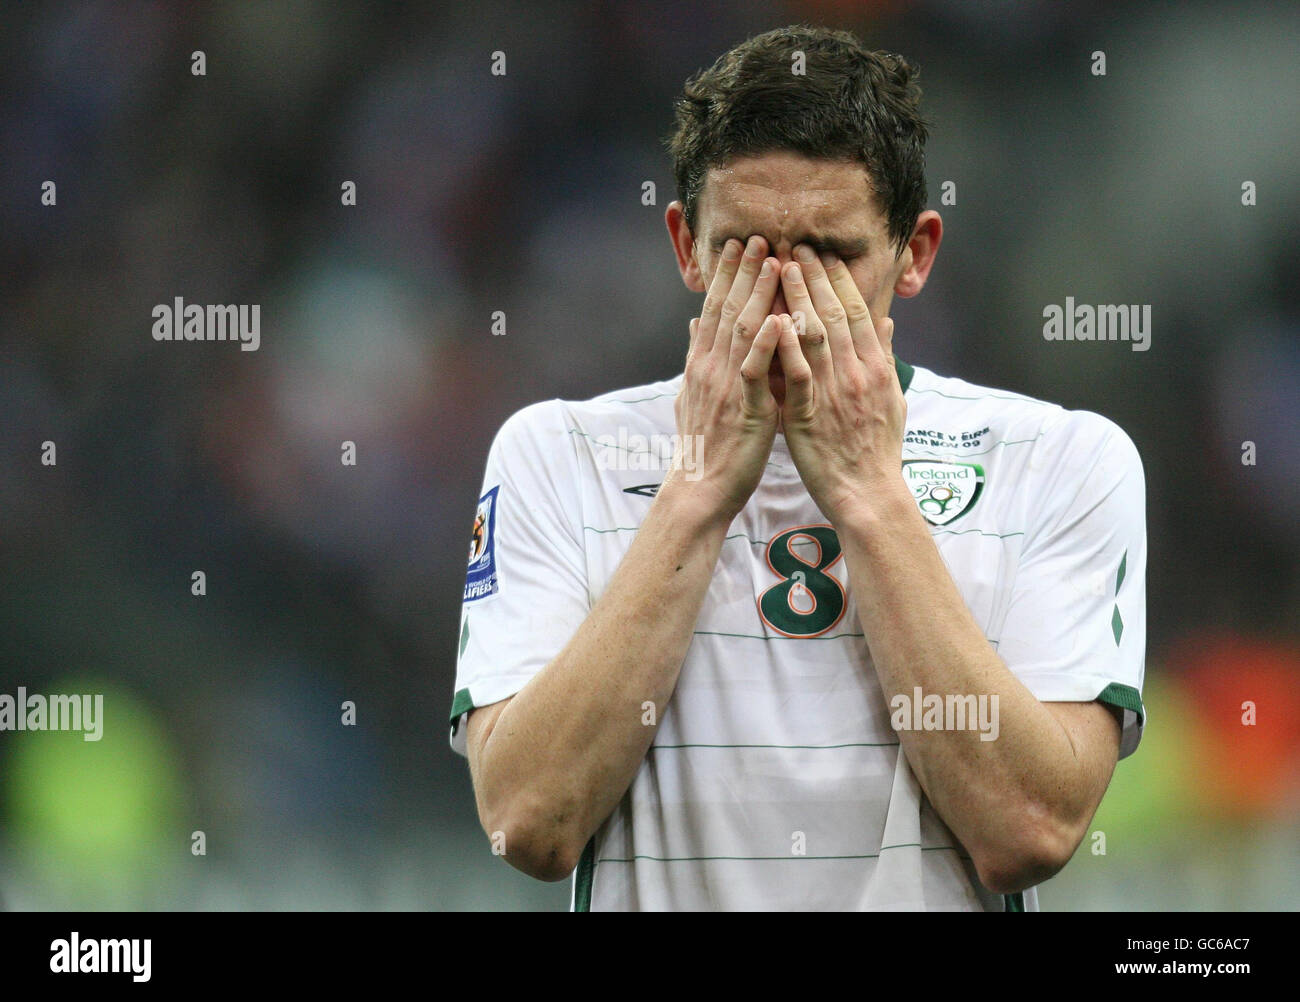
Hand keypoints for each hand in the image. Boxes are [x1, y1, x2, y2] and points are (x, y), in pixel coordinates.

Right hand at [665, 235, 782, 523]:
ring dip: (758, 295)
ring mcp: (727, 387)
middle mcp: (711, 370)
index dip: (726, 277)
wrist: (699, 489)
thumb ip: (697, 358)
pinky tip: (779, 319)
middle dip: (743, 272)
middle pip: (728, 311)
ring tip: (773, 262)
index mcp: (702, 365)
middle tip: (757, 237)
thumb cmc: (704, 446)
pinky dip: (767, 345)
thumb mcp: (693, 396)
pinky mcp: (745, 410)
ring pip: (743, 332)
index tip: (737, 247)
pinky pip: (755, 372)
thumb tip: (694, 325)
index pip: (714, 311)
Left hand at [773, 245, 907, 520]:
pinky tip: (774, 320)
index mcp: (875, 368)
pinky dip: (787, 346)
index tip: (823, 255)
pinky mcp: (810, 414)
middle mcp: (857, 373)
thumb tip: (886, 325)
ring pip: (815, 335)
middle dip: (814, 277)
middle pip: (835, 313)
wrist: (869, 494)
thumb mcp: (892, 400)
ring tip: (780, 267)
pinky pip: (798, 374)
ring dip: (797, 298)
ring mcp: (834, 392)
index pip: (857, 312)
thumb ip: (886, 360)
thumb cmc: (877, 451)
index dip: (839, 281)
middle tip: (795, 245)